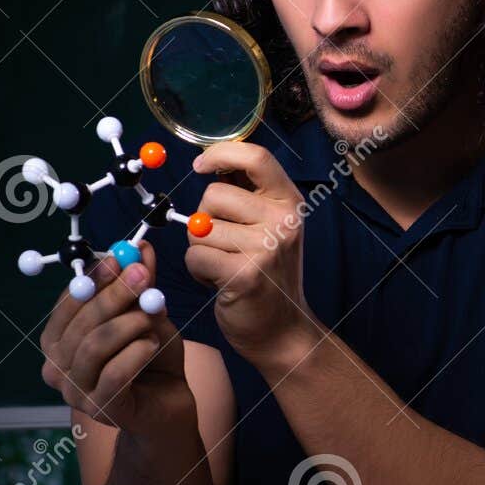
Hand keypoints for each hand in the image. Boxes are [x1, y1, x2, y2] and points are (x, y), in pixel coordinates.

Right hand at [39, 242, 189, 432]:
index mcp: (58, 340)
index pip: (68, 304)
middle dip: (113, 295)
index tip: (120, 256)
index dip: (93, 278)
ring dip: (128, 325)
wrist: (170, 404)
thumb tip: (140, 248)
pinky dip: (136, 353)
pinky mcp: (100, 410)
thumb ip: (140, 286)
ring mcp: (75, 393)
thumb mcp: (146, 314)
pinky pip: (114, 374)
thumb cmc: (150, 358)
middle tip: (142, 275)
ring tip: (152, 318)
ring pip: (94, 347)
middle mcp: (57, 367)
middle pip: (80, 324)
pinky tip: (152, 344)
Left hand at [186, 140, 319, 372]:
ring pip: (199, 228)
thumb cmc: (267, 274)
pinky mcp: (243, 275)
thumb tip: (209, 162)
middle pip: (214, 195)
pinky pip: (195, 256)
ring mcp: (265, 248)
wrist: (282, 330)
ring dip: (199, 248)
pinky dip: (197, 270)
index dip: (221, 154)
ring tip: (223, 264)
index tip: (201, 166)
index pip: (255, 156)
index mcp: (289, 202)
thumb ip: (247, 194)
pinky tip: (218, 281)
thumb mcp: (270, 226)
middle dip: (203, 217)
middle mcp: (282, 221)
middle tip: (221, 242)